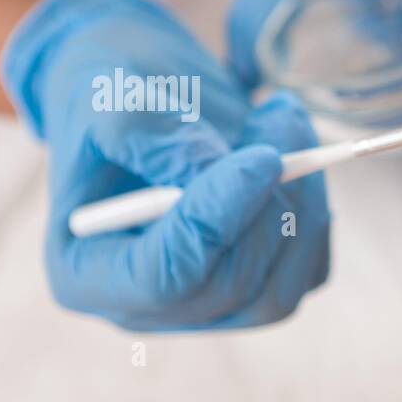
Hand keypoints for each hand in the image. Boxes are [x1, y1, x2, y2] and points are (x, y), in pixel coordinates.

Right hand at [2, 0, 330, 330]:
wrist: (141, 94)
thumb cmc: (109, 95)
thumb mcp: (110, 99)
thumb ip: (153, 138)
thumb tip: (215, 172)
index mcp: (87, 273)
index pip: (164, 278)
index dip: (216, 222)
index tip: (262, 157)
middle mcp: (148, 307)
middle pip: (232, 285)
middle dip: (273, 202)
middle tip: (280, 118)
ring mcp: (207, 305)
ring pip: (282, 286)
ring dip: (303, 200)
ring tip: (282, 121)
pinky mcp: (258, 287)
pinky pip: (310, 269)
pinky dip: (315, 208)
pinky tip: (294, 152)